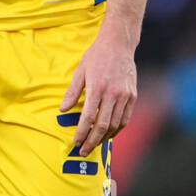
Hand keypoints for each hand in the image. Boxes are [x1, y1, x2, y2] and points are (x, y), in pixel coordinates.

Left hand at [60, 27, 136, 158]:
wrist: (119, 44)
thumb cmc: (96, 56)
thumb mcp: (80, 71)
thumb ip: (72, 92)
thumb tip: (62, 110)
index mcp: (97, 87)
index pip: (89, 118)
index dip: (82, 133)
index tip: (75, 142)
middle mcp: (113, 94)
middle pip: (103, 126)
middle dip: (92, 141)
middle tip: (83, 151)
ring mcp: (125, 95)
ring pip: (115, 125)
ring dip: (104, 138)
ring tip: (94, 144)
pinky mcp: (133, 95)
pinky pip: (125, 118)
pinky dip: (117, 129)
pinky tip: (108, 134)